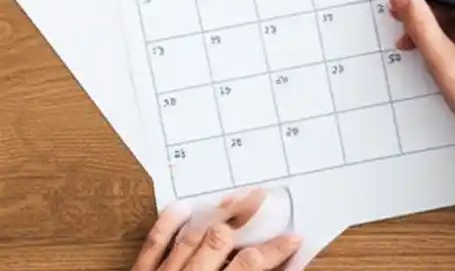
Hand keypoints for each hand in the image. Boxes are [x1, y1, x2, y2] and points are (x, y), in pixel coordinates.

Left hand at [133, 189, 300, 270]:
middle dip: (241, 217)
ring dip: (212, 215)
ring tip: (231, 196)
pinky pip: (153, 246)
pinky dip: (167, 226)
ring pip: (189, 238)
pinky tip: (181, 209)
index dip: (275, 250)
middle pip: (217, 242)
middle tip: (261, 197)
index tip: (294, 239)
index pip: (250, 266)